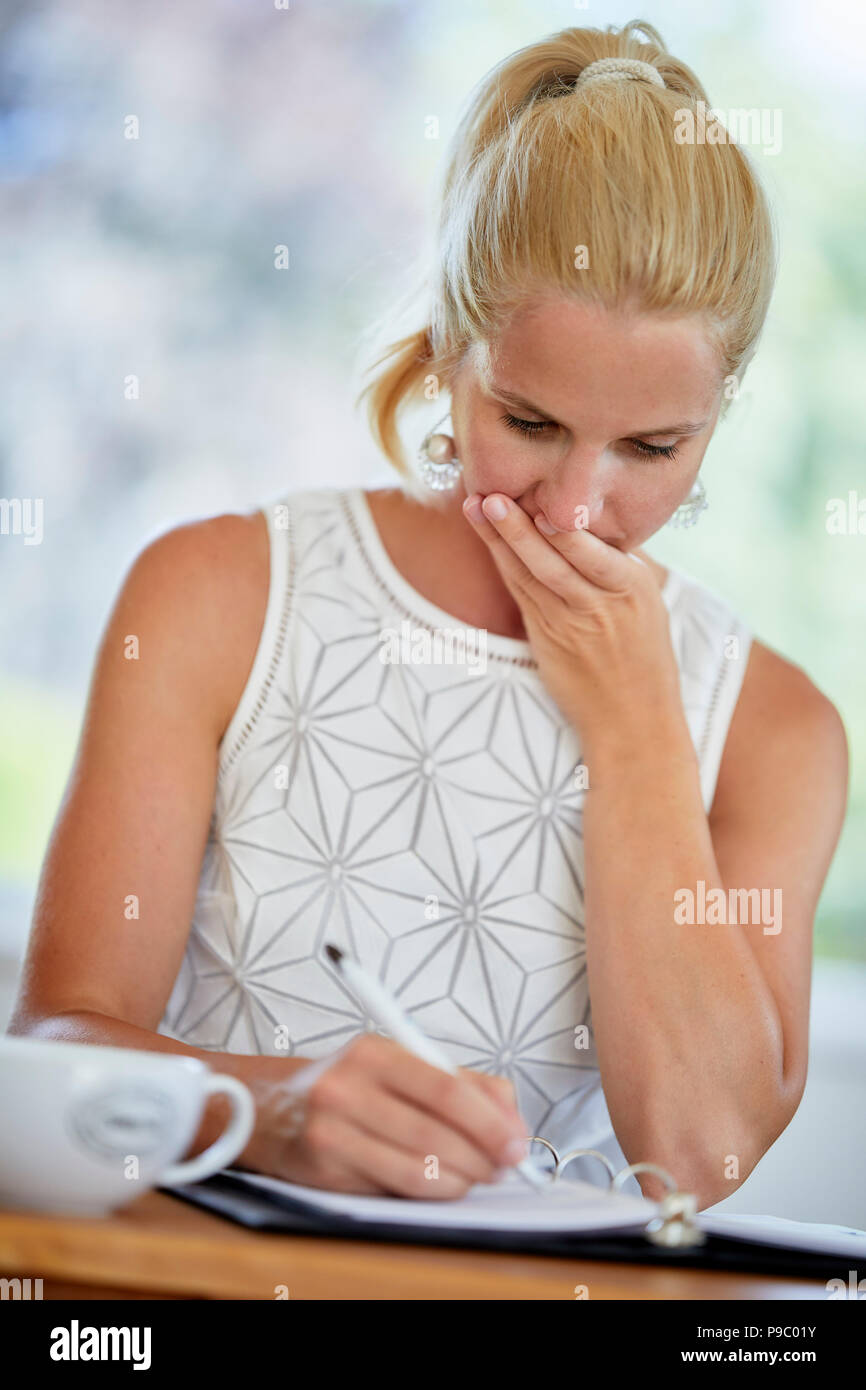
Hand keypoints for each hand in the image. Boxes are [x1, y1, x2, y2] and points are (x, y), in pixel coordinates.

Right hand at [241, 1034, 528, 1198]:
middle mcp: (348, 1087)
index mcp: (376, 1052)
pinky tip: (441, 1183)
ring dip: (460, 1180)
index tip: (516, 1145)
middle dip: (482, 1158)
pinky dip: (430, 1192)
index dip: (489, 1123)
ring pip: (418, 1169)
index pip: (446, 1089)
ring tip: (474, 1176)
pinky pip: (393, 1188)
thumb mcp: (405, 1065)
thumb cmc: (354, 1086)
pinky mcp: (324, 1168)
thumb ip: (465, 1085)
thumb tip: (512, 1122)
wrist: (276, 1107)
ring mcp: (332, 1130)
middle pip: (435, 1134)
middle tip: (502, 1167)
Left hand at [463, 492, 682, 742]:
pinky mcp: (545, 640)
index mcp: (632, 588)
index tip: (539, 494)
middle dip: (519, 527)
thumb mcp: (649, 602)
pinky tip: (489, 541)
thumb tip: (592, 515)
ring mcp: (569, 625)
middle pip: (552, 561)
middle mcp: (600, 605)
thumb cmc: (645, 653)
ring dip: (499, 540)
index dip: (561, 526)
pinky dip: (504, 565)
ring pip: (528, 576)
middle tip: (490, 495)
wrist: (633, 719)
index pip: (590, 551)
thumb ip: (620, 561)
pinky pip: (521, 595)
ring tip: (476, 506)